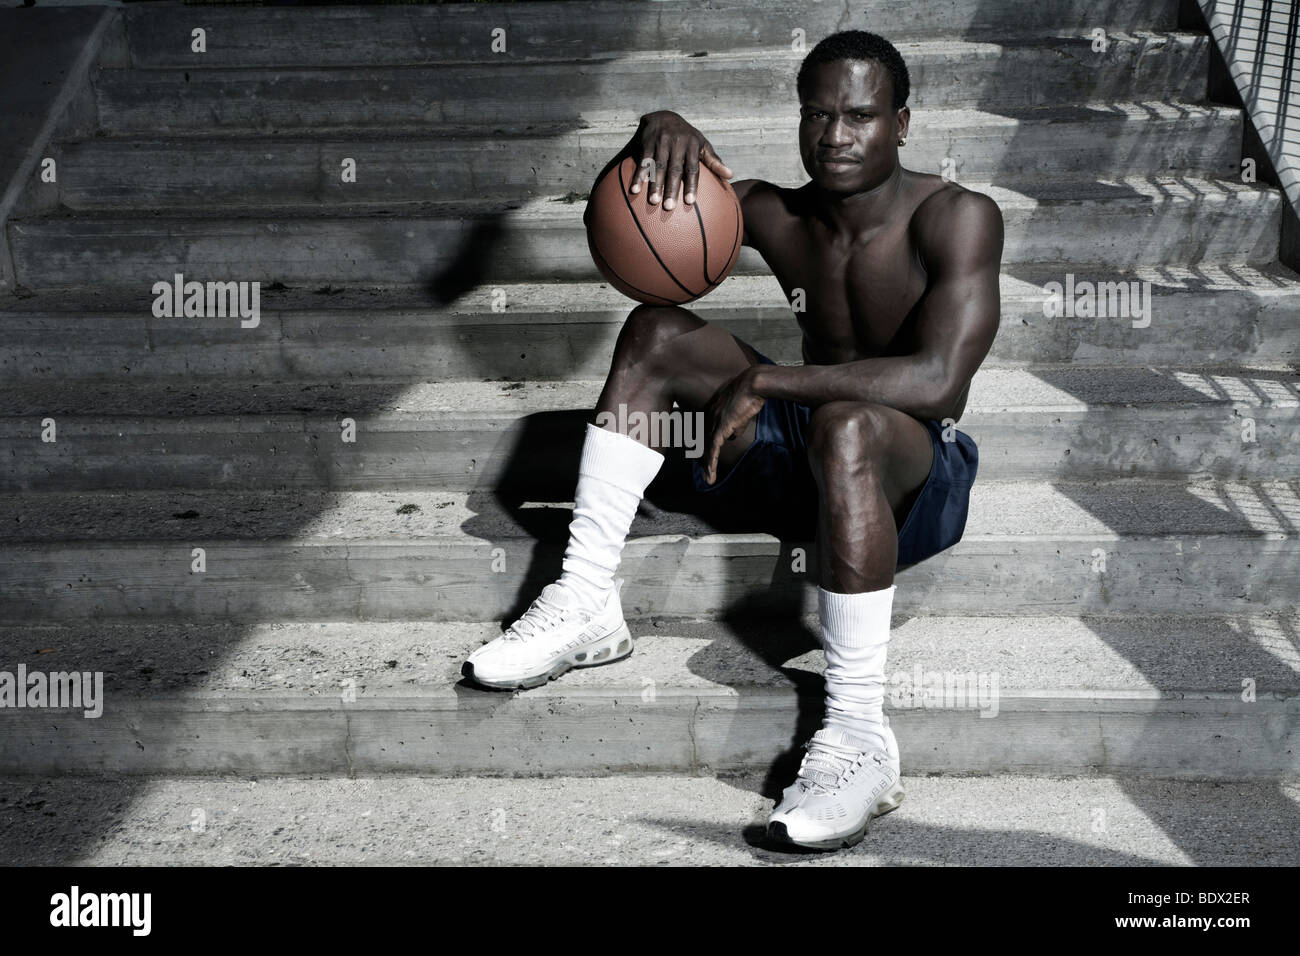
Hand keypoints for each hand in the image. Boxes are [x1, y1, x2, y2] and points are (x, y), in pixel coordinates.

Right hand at [626, 111, 733, 210]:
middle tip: (669, 208)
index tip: (690, 201)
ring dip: (654, 184)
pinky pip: (642, 162)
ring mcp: (661, 143)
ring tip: (653, 201)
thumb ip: (714, 161)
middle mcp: (677, 143)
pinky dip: (638, 176)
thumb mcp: (702, 145)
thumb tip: (731, 176)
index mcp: (692, 146)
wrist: (664, 116)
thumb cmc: (687, 137)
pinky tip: (635, 189)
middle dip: (671, 188)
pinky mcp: (647, 143)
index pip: (692, 168)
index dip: (691, 184)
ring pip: (658, 166)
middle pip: (674, 169)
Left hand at [703, 367, 764, 484]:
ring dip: (707, 465)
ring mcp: (713, 421)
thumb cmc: (750, 394)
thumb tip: (731, 437)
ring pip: (707, 448)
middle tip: (704, 472)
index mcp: (712, 411)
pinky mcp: (721, 427)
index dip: (705, 447)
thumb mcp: (740, 412)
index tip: (703, 458)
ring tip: (708, 478)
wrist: (753, 384)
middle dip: (703, 458)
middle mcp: (709, 416)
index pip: (705, 432)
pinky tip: (711, 473)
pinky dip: (711, 463)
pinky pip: (713, 448)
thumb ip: (734, 426)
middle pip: (702, 441)